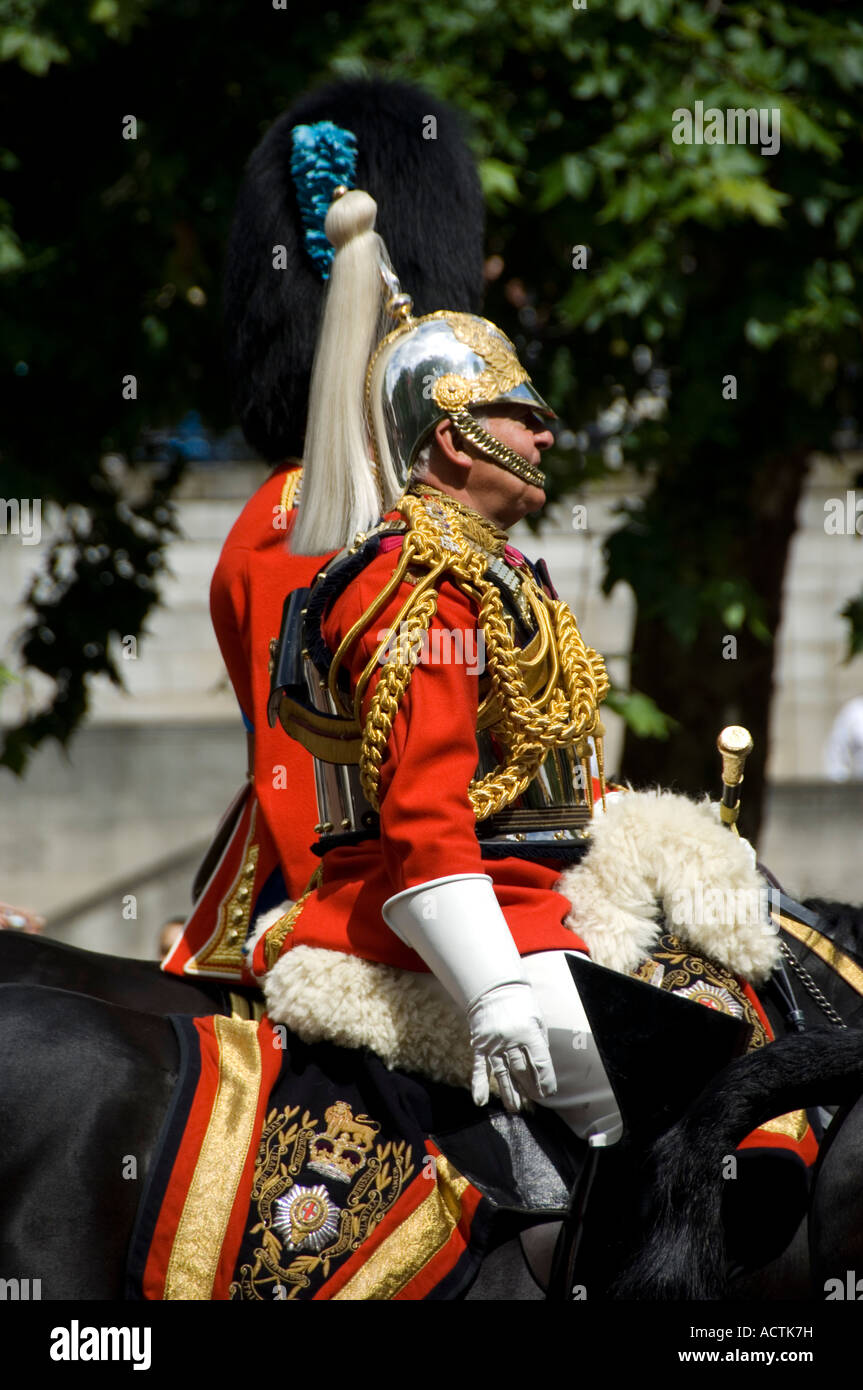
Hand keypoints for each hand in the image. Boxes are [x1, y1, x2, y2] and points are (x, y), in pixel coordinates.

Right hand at [467, 982, 556, 1111]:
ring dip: (509, 1092)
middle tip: (534, 1101)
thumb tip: (541, 1066)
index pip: (539, 1063)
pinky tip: (479, 1100)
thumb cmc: (520, 1003)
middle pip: (521, 1071)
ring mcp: (493, 1044)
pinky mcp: (480, 1045)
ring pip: (502, 1073)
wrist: (493, 988)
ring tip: (514, 1109)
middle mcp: (511, 1040)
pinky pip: (479, 1067)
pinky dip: (479, 1084)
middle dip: (529, 1088)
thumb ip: (539, 1042)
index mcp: (528, 1033)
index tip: (548, 1092)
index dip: (545, 1080)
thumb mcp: (537, 1019)